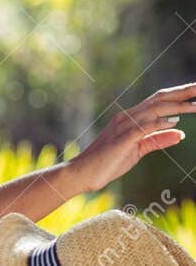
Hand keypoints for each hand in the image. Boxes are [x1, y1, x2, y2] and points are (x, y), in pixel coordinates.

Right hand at [72, 82, 195, 193]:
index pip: (158, 101)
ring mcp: (123, 127)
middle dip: (182, 93)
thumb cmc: (106, 164)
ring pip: (154, 110)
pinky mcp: (121, 139)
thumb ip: (157, 140)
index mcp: (130, 118)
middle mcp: (127, 117)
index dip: (178, 95)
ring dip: (177, 107)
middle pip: (159, 99)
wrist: (81, 174)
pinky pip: (144, 127)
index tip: (195, 92)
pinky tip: (174, 123)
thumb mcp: (138, 151)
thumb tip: (180, 132)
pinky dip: (159, 123)